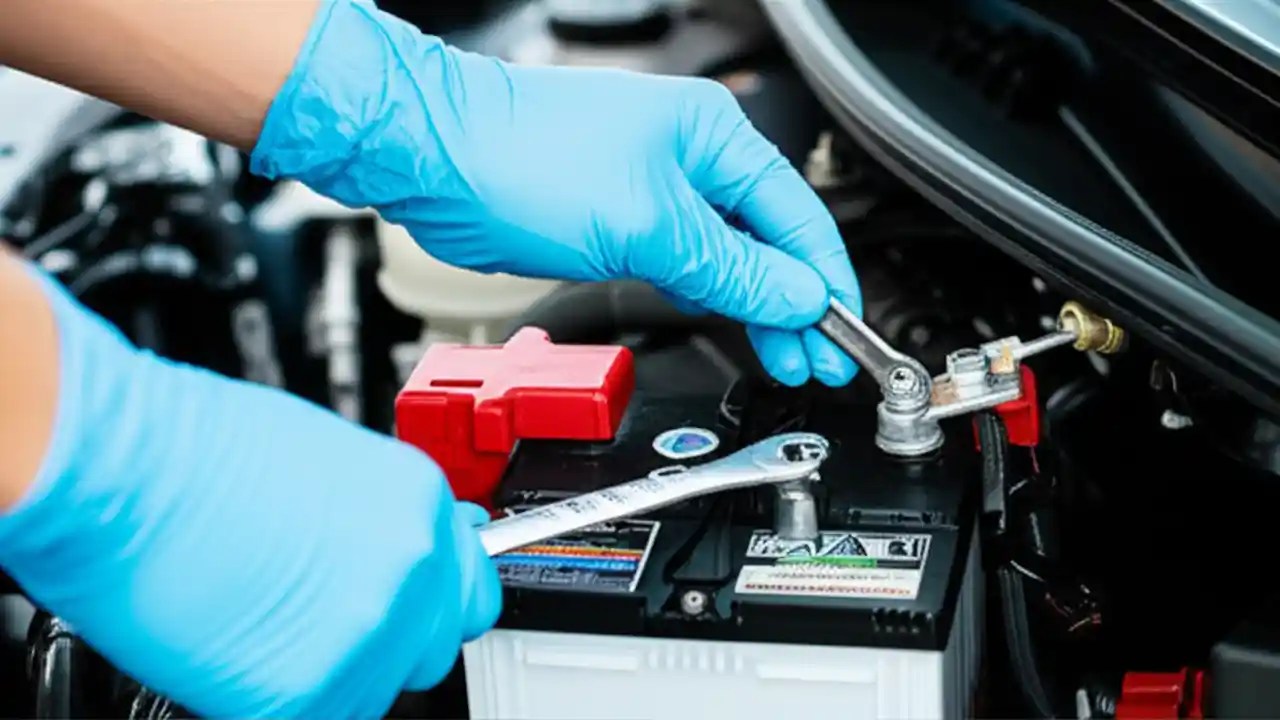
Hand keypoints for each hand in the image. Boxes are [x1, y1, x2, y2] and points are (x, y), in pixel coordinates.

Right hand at [0, 269, 501, 717]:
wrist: (120, 470)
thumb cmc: (198, 451)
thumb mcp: (329, 461)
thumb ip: (386, 514)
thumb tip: (411, 540)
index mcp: (420, 505)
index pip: (469, 586)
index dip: (430, 599)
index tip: (404, 603)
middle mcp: (412, 570)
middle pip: (436, 645)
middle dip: (390, 639)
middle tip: (325, 617)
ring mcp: (368, 636)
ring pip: (378, 688)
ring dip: (334, 668)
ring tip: (267, 621)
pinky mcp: (310, 693)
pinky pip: (319, 715)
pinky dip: (279, 697)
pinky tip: (242, 646)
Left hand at [250, 0, 861, 386]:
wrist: (430, 157)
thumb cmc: (520, 159)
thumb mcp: (646, 225)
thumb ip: (728, 268)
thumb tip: (794, 295)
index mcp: (712, 136)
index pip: (797, 216)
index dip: (825, 281)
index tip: (843, 333)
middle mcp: (690, 157)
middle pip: (768, 240)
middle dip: (797, 304)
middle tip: (821, 361)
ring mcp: (653, 188)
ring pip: (728, 256)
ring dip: (758, 306)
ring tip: (786, 358)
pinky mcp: (620, 218)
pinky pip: (686, 261)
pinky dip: (712, 296)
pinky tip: (733, 323)